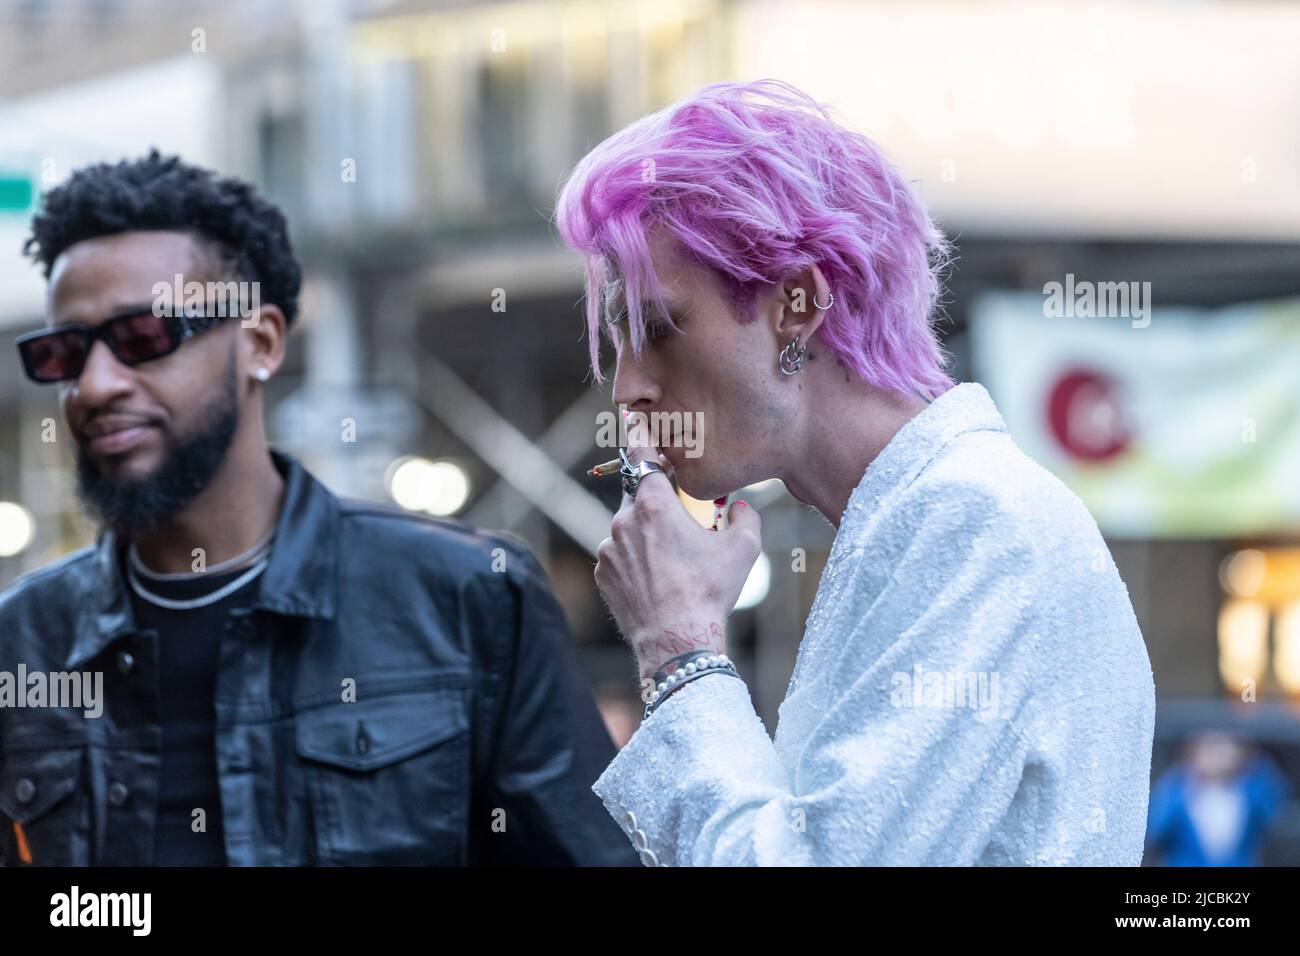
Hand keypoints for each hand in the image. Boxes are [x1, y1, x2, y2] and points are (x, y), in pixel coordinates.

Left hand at [593, 416, 761, 679]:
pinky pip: (618, 555)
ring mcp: (608, 547)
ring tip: (672, 564)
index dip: (643, 439)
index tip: (637, 423)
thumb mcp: (742, 548)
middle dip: (658, 504)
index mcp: (654, 504)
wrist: (676, 639)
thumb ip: (745, 515)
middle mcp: (624, 519)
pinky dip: (634, 560)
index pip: (643, 456)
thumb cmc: (709, 590)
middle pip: (640, 496)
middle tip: (681, 525)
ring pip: (629, 529)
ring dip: (647, 536)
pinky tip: (656, 580)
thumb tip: (741, 506)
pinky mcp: (602, 573)